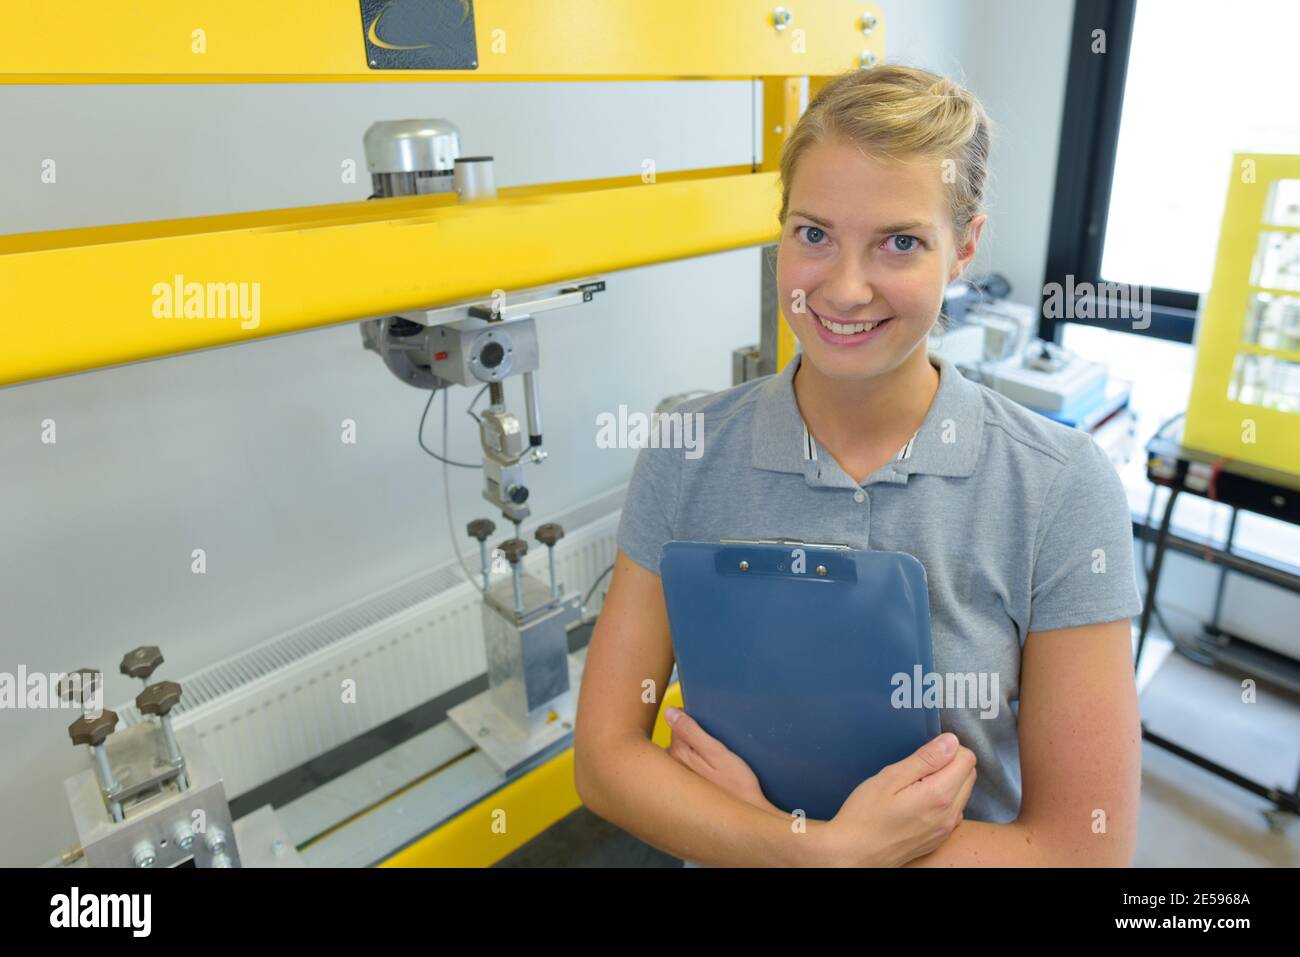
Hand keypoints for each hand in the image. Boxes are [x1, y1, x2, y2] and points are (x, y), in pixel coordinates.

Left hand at [664, 706, 782, 815]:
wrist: (747, 814)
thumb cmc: (737, 784)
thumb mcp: (717, 752)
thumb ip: (692, 731)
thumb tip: (669, 712)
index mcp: (677, 754)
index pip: (676, 722)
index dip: (692, 718)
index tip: (707, 724)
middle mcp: (672, 766)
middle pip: (676, 737)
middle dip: (690, 734)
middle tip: (713, 746)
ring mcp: (678, 778)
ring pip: (680, 751)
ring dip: (693, 749)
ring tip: (713, 760)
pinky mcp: (685, 787)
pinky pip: (686, 765)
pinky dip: (696, 763)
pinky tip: (710, 773)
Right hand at [822, 732, 976, 867]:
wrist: (854, 854)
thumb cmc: (865, 815)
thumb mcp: (890, 777)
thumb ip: (925, 759)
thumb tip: (950, 742)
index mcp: (939, 795)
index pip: (967, 759)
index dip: (947, 748)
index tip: (926, 752)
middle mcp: (949, 814)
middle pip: (969, 775)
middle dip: (950, 763)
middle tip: (918, 766)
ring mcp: (945, 829)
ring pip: (963, 793)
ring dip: (948, 781)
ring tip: (916, 784)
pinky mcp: (939, 839)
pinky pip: (954, 811)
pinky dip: (943, 800)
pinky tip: (919, 801)